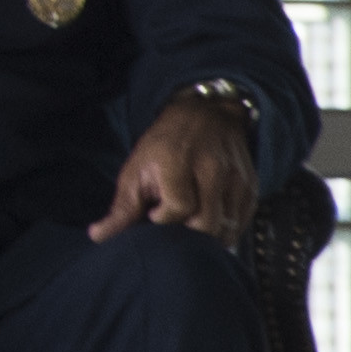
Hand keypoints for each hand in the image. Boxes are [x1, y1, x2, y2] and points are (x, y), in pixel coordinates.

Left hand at [104, 95, 256, 244]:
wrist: (207, 115)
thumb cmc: (165, 145)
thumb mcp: (136, 169)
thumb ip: (122, 207)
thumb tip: (99, 236)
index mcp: (177, 160)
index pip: (180, 207)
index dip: (165, 219)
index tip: (154, 216)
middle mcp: (212, 168)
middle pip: (207, 223)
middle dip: (188, 234)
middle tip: (174, 226)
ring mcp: (236, 178)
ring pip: (227, 227)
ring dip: (208, 236)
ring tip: (190, 224)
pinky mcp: (251, 186)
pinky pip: (242, 222)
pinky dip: (226, 230)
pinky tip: (208, 223)